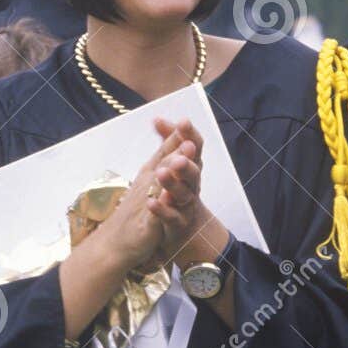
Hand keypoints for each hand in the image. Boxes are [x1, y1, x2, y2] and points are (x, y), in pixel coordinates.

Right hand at [89, 127, 185, 272]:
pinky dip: (157, 208)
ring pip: (158, 186)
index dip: (175, 136)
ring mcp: (145, 203)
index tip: (186, 120)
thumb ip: (163, 160)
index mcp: (150, 173)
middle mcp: (147, 184)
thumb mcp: (150, 181)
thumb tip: (177, 140)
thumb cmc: (135, 211)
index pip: (165, 150)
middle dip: (176, 150)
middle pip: (163, 164)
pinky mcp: (146, 226)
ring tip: (178, 163)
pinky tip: (161, 200)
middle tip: (187, 137)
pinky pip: (153, 216)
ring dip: (168, 174)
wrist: (115, 242)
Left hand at [144, 117, 227, 268]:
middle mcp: (192, 184)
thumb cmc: (179, 191)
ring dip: (173, 183)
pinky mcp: (178, 224)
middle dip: (186, 162)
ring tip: (162, 173)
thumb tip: (157, 119)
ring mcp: (186, 205)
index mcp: (191, 167)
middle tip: (180, 154)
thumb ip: (167, 142)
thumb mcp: (172, 165)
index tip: (183, 122)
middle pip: (193, 172)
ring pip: (183, 194)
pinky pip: (172, 217)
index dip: (190, 135)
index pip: (195, 148)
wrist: (186, 228)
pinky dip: (162, 210)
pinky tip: (152, 203)